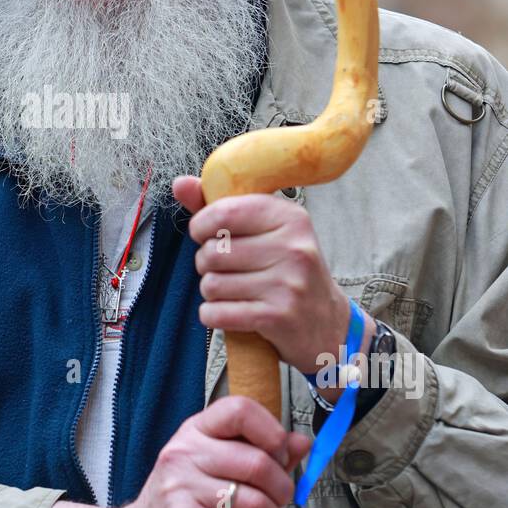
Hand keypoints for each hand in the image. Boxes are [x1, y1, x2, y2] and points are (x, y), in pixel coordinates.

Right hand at [110, 397, 310, 507]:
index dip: (272, 431)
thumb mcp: (215, 471)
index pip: (239, 409)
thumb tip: (303, 442)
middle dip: (282, 489)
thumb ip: (261, 454)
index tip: (280, 456)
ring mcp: (180, 485)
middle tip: (279, 503)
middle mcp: (185, 451)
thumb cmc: (180, 505)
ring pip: (253, 501)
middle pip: (257, 461)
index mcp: (195, 431)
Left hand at [172, 177, 373, 384]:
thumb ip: (220, 208)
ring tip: (234, 292)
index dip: (201, 226)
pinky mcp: (278, 317)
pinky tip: (231, 312)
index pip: (223, 212)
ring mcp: (288, 284)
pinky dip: (213, 315)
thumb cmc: (288, 272)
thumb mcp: (266, 232)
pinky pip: (218, 313)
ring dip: (212, 292)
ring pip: (211, 284)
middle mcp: (293, 248)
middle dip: (207, 265)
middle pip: (212, 252)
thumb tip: (180, 183)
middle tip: (227, 271)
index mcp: (290, 217)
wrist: (327, 324)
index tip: (207, 236)